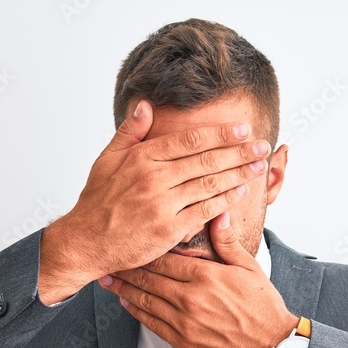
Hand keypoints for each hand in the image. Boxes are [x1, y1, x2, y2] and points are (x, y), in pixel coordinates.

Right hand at [38, 100, 271, 303]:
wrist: (85, 241)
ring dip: (238, 174)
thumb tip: (145, 106)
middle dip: (239, 151)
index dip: (220, 134)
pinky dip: (225, 200)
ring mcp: (162, 204)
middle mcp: (154, 178)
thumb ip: (130, 132)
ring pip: (209, 184)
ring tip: (258, 166)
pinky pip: (204, 211)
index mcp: (142, 158)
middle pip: (206, 160)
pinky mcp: (168, 229)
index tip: (242, 130)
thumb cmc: (97, 202)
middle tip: (262, 146)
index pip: (190, 141)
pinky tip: (241, 192)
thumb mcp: (107, 159)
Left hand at [98, 211, 298, 347]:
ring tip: (108, 278)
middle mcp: (191, 298)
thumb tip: (219, 214)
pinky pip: (152, 324)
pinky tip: (127, 302)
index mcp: (206, 276)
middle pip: (148, 277)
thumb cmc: (264, 309)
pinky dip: (136, 311)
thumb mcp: (250, 268)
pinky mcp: (183, 342)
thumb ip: (227, 242)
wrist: (273, 347)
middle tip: (110, 257)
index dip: (144, 248)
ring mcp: (185, 322)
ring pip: (145, 300)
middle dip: (127, 266)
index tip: (131, 241)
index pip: (165, 257)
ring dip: (124, 288)